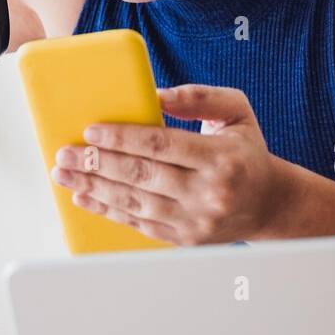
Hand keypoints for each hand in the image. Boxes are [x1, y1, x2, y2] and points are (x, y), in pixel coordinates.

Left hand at [51, 83, 281, 244]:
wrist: (269, 203)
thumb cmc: (246, 151)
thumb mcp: (236, 111)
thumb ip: (198, 97)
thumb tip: (155, 95)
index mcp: (221, 158)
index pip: (161, 145)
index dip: (122, 137)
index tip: (91, 130)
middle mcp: (209, 193)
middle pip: (142, 176)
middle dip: (97, 163)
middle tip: (65, 152)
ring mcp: (196, 221)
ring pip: (135, 203)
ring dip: (94, 188)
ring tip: (64, 174)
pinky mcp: (185, 239)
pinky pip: (139, 224)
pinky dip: (108, 210)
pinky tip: (84, 197)